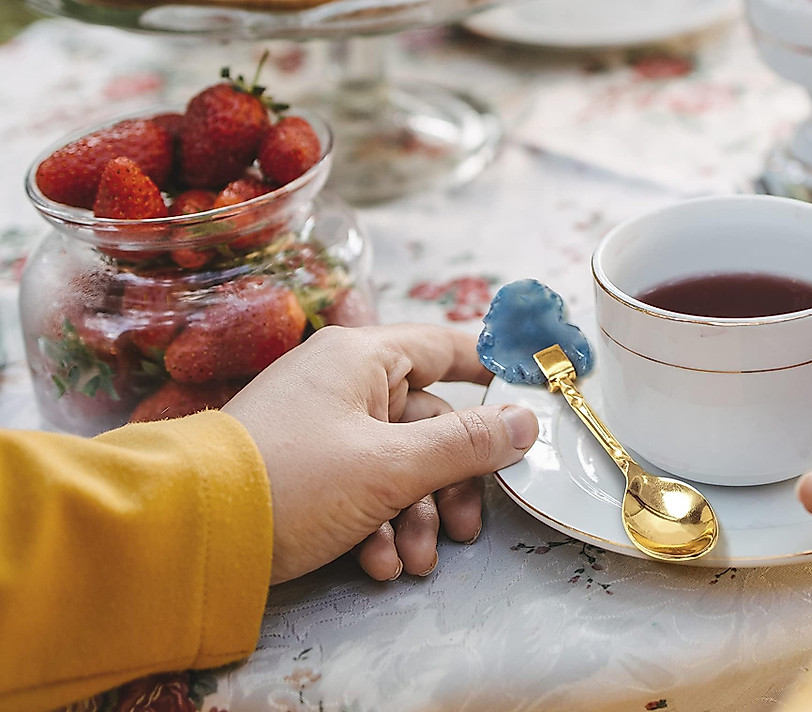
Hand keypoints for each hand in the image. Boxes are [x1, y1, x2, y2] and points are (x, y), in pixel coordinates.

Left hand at [224, 324, 536, 583]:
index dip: (488, 368)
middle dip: (448, 481)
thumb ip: (465, 443)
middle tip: (465, 528)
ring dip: (413, 514)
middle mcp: (341, 382)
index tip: (527, 392)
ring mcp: (318, 426)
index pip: (442, 345)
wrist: (188, 538)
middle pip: (425, 421)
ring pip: (394, 462)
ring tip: (414, 561)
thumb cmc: (295, 480)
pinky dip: (374, 525)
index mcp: (362, 357)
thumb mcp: (391, 466)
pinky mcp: (300, 468)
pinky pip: (357, 485)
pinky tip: (375, 564)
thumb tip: (526, 421)